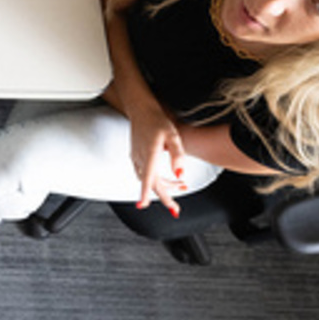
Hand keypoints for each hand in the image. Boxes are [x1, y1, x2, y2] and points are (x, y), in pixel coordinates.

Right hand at [127, 100, 186, 217]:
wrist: (141, 110)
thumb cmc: (157, 121)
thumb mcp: (173, 135)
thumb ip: (178, 156)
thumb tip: (181, 175)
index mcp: (149, 154)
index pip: (147, 177)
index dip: (144, 193)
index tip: (142, 205)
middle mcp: (141, 158)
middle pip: (152, 184)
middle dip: (165, 197)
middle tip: (175, 209)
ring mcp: (137, 158)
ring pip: (149, 180)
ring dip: (164, 188)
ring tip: (181, 187)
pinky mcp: (137, 156)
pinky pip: (145, 174)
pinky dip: (156, 181)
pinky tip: (166, 179)